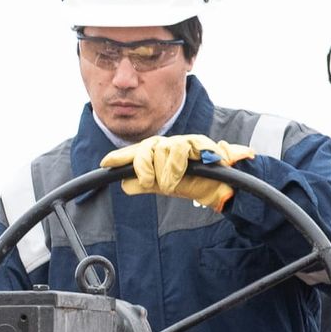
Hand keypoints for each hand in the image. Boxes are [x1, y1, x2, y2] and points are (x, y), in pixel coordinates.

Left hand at [100, 134, 254, 211]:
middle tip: (150, 182)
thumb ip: (146, 184)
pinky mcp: (202, 145)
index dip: (121, 156)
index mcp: (161, 154)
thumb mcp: (167, 186)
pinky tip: (183, 172)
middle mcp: (171, 145)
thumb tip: (124, 184)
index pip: (138, 152)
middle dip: (145, 165)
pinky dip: (181, 164)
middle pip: (148, 147)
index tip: (105, 163)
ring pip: (166, 148)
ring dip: (166, 170)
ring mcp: (186, 143)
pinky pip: (185, 149)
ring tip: (171, 184)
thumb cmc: (196, 184)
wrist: (225, 188)